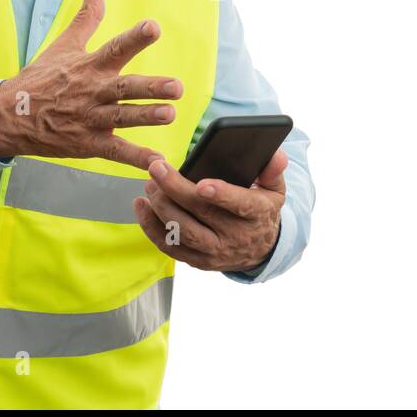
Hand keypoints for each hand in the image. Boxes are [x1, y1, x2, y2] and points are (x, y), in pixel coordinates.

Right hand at [0, 0, 183, 170]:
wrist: (9, 116)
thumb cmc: (41, 79)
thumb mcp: (64, 44)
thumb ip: (86, 17)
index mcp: (89, 66)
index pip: (115, 47)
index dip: (135, 38)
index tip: (153, 27)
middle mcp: (93, 91)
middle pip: (124, 88)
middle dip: (151, 87)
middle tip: (176, 86)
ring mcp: (91, 119)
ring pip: (123, 118)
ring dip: (146, 117)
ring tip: (169, 114)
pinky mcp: (88, 143)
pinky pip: (116, 151)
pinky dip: (136, 158)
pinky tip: (158, 162)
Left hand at [133, 147, 286, 272]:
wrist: (259, 250)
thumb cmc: (260, 211)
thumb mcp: (274, 190)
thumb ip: (272, 170)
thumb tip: (275, 155)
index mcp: (256, 214)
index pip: (240, 205)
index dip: (221, 194)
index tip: (201, 184)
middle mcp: (235, 236)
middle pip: (202, 213)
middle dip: (175, 189)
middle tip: (156, 168)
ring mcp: (215, 252)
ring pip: (183, 231)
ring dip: (161, 207)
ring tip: (149, 184)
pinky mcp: (197, 261)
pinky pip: (170, 246)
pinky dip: (151, 227)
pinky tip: (141, 205)